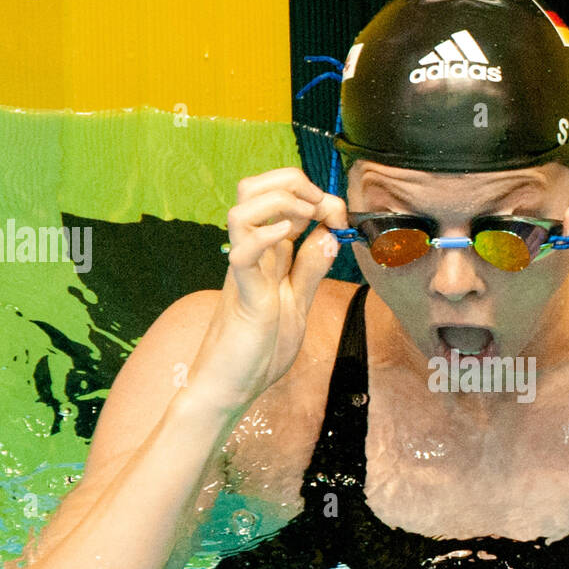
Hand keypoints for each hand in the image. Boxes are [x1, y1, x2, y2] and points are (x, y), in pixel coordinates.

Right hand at [187, 168, 346, 412]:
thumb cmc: (258, 350)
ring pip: (242, 207)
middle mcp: (251, 253)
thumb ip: (310, 269)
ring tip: (304, 219)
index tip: (339, 218)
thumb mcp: (297, 304)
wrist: (229, 387)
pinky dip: (265, 236)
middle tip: (323, 209)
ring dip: (280, 200)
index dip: (316, 195)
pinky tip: (285, 238)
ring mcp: (243, 270)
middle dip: (293, 182)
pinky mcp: (242, 294)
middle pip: (253, 187)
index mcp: (267, 253)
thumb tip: (329, 234)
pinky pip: (243, 253)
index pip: (281, 197)